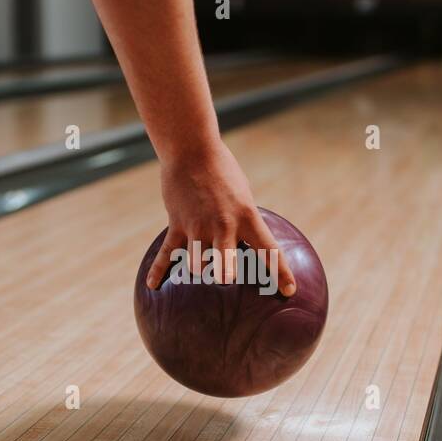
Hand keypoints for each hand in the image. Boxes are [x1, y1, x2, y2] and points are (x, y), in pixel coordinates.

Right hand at [146, 139, 296, 295]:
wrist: (191, 149)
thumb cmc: (222, 170)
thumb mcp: (243, 194)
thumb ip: (245, 219)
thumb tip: (248, 242)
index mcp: (247, 217)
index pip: (269, 250)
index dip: (281, 272)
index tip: (289, 291)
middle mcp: (223, 225)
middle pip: (225, 264)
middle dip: (226, 276)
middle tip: (229, 281)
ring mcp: (198, 227)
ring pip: (197, 264)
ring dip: (199, 271)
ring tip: (202, 272)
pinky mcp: (177, 224)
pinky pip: (166, 253)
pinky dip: (158, 269)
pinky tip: (152, 285)